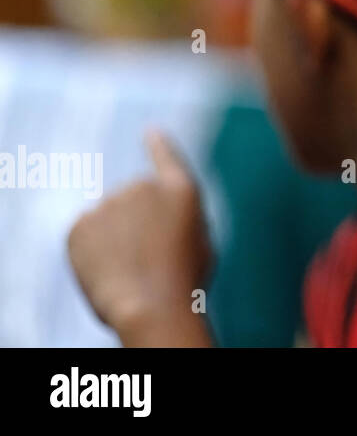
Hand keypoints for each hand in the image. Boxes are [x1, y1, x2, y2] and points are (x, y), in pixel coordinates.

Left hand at [67, 131, 212, 338]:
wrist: (151, 304)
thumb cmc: (184, 281)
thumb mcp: (198, 242)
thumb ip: (177, 218)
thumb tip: (152, 214)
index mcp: (181, 188)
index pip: (167, 155)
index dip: (158, 144)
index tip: (150, 131)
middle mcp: (142, 186)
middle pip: (135, 204)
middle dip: (137, 227)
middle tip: (148, 260)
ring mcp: (109, 203)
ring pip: (110, 222)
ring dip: (116, 241)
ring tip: (131, 270)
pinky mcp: (80, 224)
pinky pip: (87, 237)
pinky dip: (94, 254)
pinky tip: (109, 271)